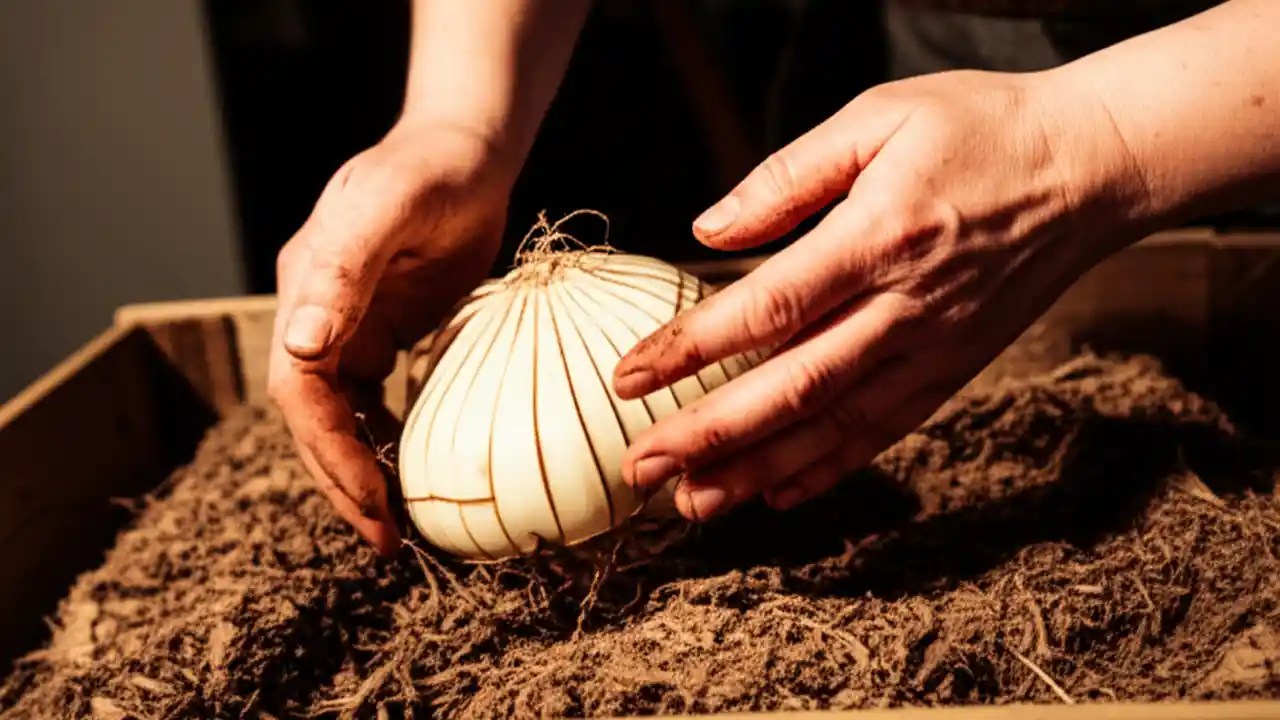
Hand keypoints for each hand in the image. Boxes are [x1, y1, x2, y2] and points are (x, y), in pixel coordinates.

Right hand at [268, 121, 514, 555]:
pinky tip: (405, 471)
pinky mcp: (380, 330)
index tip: (374, 500)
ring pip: (337, 417)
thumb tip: (300, 346)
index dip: (330, 452)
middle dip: (341, 481)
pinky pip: (368, 400)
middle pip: (312, 417)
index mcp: (306, 290)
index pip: (300, 391)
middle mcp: (316, 314)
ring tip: (393, 524)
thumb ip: (345, 270)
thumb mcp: (390, 205)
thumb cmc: (433, 168)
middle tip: (384, 540)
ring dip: (358, 470)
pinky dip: (381, 439)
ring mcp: (345, 324)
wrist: (463, 150)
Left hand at [612, 69, 1149, 519]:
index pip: (767, 307)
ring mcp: (934, 347)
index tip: (627, 378)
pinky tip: (776, 493)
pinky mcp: (954, 369)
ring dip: (757, 470)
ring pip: (834, 426)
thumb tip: (709, 228)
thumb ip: (788, 176)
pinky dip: (828, 468)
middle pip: (793, 386)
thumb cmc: (981, 128)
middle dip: (709, 433)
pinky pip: (884, 430)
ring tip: (691, 503)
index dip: (691, 349)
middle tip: (640, 469)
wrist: (1093, 167)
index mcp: (879, 236)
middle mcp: (907, 306)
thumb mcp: (880, 115)